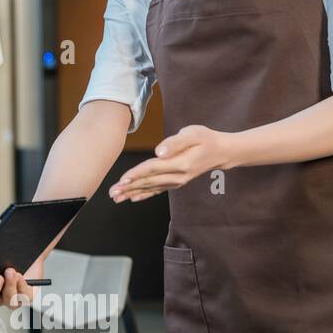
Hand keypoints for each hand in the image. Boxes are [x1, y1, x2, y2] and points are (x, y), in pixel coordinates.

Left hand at [108, 124, 232, 202]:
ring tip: (116, 198)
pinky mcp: (176, 182)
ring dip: (132, 193)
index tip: (122, 180)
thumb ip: (175, 142)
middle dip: (129, 188)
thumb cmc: (205, 138)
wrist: (221, 152)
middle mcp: (178, 176)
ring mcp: (177, 181)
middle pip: (149, 182)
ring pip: (151, 188)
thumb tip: (159, 152)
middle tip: (112, 193)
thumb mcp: (193, 134)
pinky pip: (158, 190)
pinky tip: (133, 199)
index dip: (137, 174)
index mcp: (181, 163)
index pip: (154, 169)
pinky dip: (145, 194)